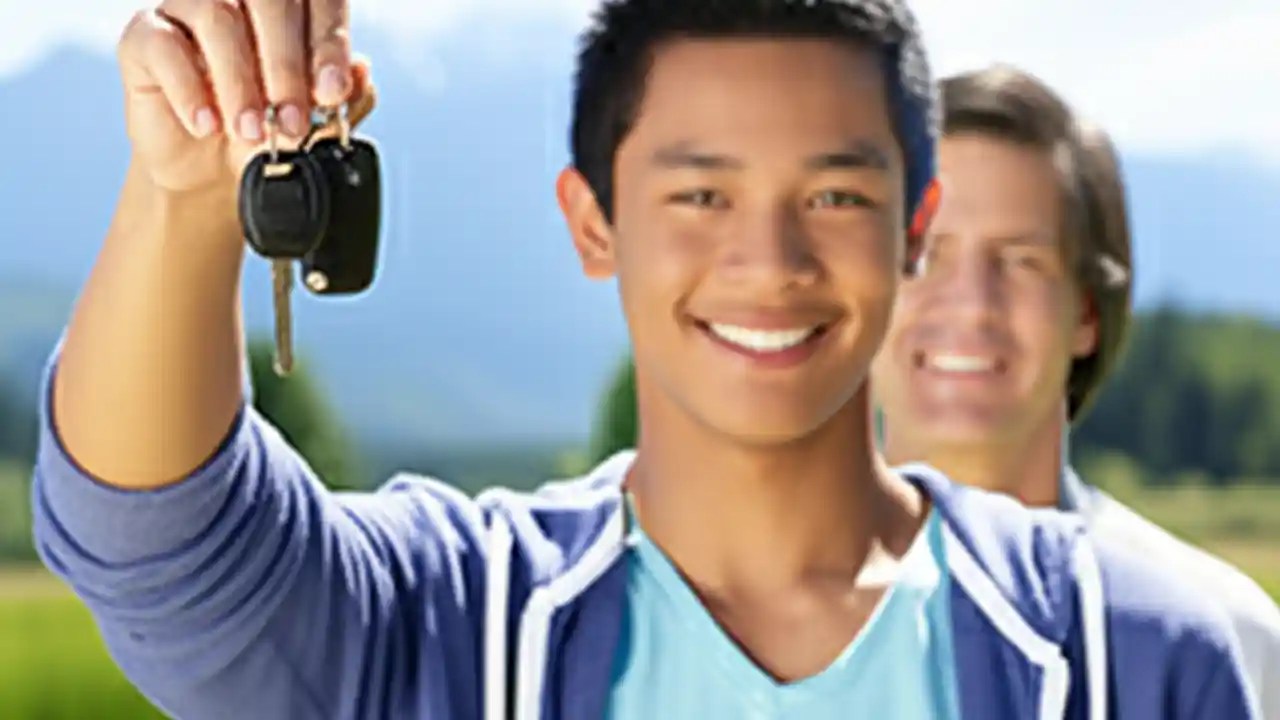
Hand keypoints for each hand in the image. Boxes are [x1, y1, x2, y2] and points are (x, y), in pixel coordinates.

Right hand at [117, 0, 376, 194]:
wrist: (208, 169)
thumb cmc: (265, 131)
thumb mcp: (312, 120)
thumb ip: (343, 97)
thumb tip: (361, 72)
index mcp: (290, 6)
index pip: (317, 1)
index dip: (329, 43)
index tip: (333, 93)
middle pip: (269, 1)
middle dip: (287, 67)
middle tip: (292, 123)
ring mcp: (189, 7)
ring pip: (217, 19)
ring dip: (240, 84)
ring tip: (251, 132)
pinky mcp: (145, 35)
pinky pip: (165, 46)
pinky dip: (190, 91)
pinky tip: (207, 125)